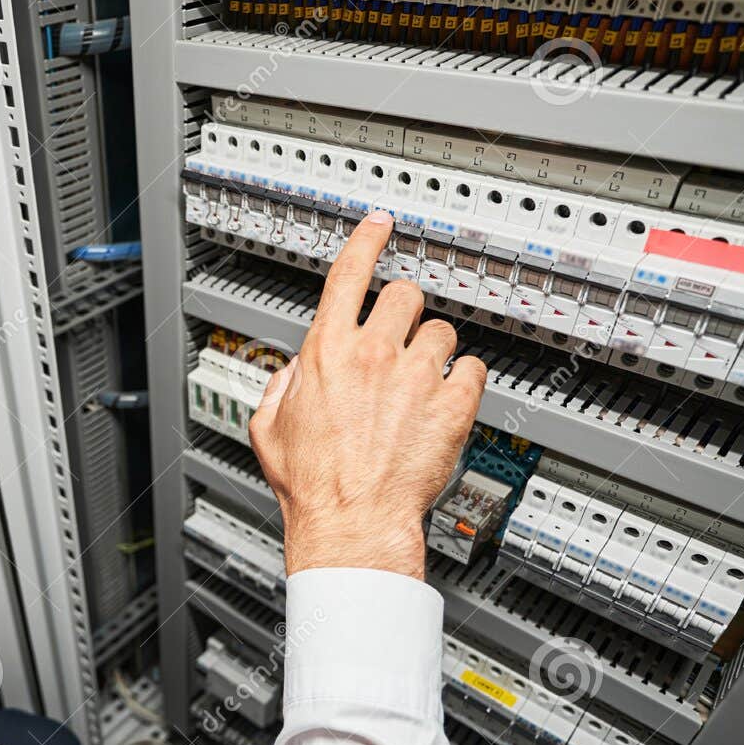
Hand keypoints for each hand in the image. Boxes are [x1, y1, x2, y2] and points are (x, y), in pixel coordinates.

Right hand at [249, 211, 485, 579]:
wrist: (353, 522)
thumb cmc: (313, 485)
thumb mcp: (269, 430)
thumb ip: (279, 388)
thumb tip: (292, 373)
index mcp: (327, 353)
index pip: (348, 274)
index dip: (366, 240)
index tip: (379, 223)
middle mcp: (374, 355)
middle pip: (404, 294)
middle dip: (404, 311)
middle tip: (401, 338)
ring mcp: (416, 377)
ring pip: (443, 329)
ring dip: (436, 348)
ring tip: (423, 380)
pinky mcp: (452, 404)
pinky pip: (474, 367)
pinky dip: (466, 379)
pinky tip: (450, 399)